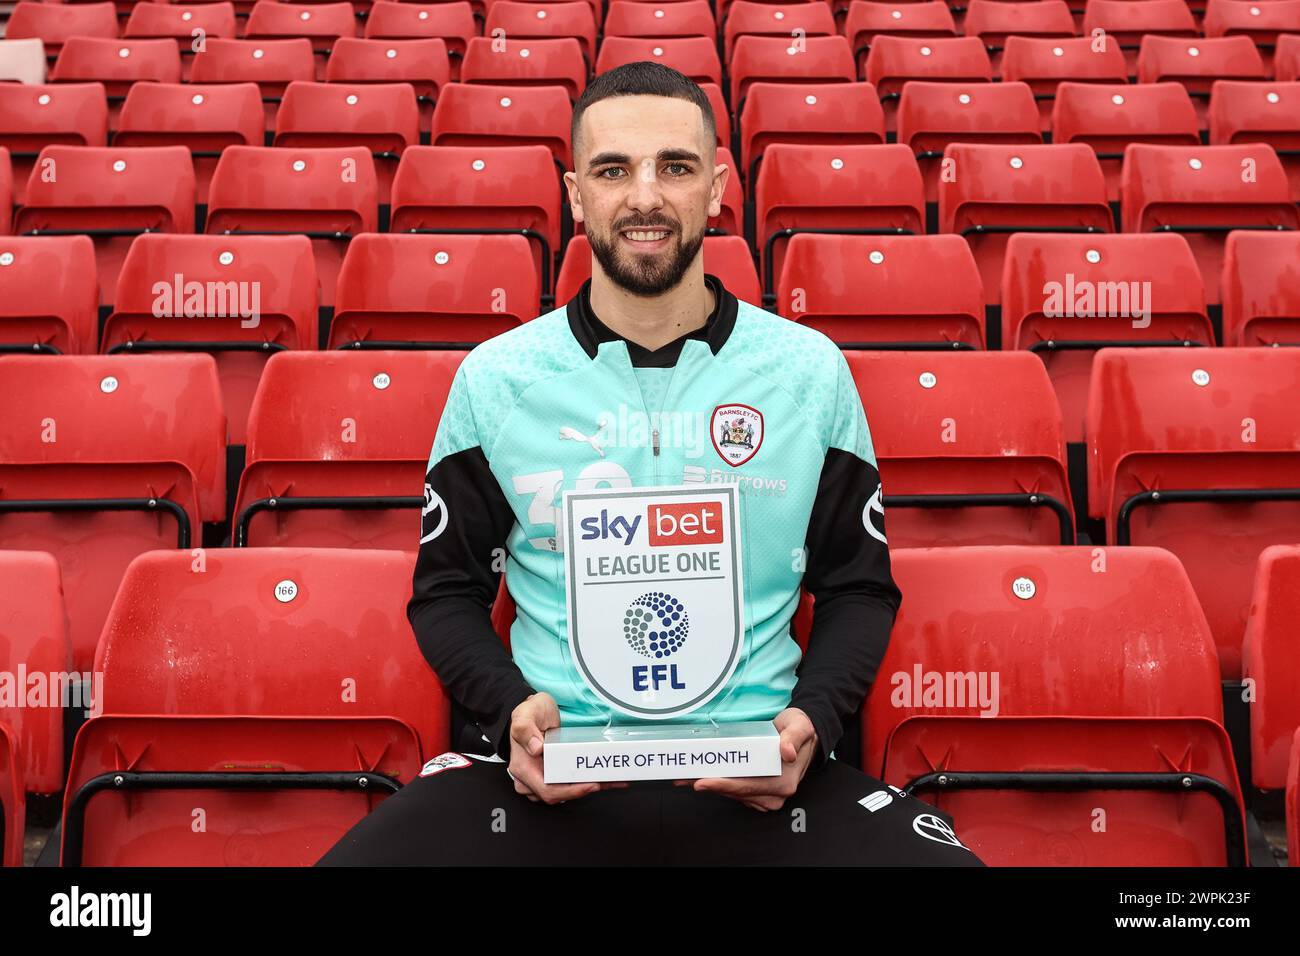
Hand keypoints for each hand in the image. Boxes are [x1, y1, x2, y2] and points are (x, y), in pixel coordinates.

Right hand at [506, 692, 607, 804]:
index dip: (569, 792)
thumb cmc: (530, 713)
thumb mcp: (525, 715)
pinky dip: (590, 781)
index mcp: (524, 768)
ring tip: (613, 779)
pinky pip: (572, 783)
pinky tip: (606, 778)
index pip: (547, 790)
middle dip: (585, 790)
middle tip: (606, 780)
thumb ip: (525, 729)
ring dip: (591, 786)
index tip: (589, 784)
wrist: (536, 710)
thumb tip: (535, 748)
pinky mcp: (555, 773)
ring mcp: (544, 776)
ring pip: (568, 791)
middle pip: (560, 794)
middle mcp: (532, 777)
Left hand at [690, 708, 818, 811]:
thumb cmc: (800, 729)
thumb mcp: (799, 727)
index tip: (701, 782)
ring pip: (732, 793)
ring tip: (685, 776)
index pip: (747, 787)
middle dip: (708, 785)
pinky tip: (700, 775)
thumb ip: (793, 737)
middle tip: (682, 778)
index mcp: (784, 783)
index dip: (723, 785)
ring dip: (709, 785)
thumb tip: (787, 752)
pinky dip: (717, 783)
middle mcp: (775, 795)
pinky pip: (734, 790)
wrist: (803, 734)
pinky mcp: (758, 792)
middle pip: (735, 793)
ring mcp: (766, 796)